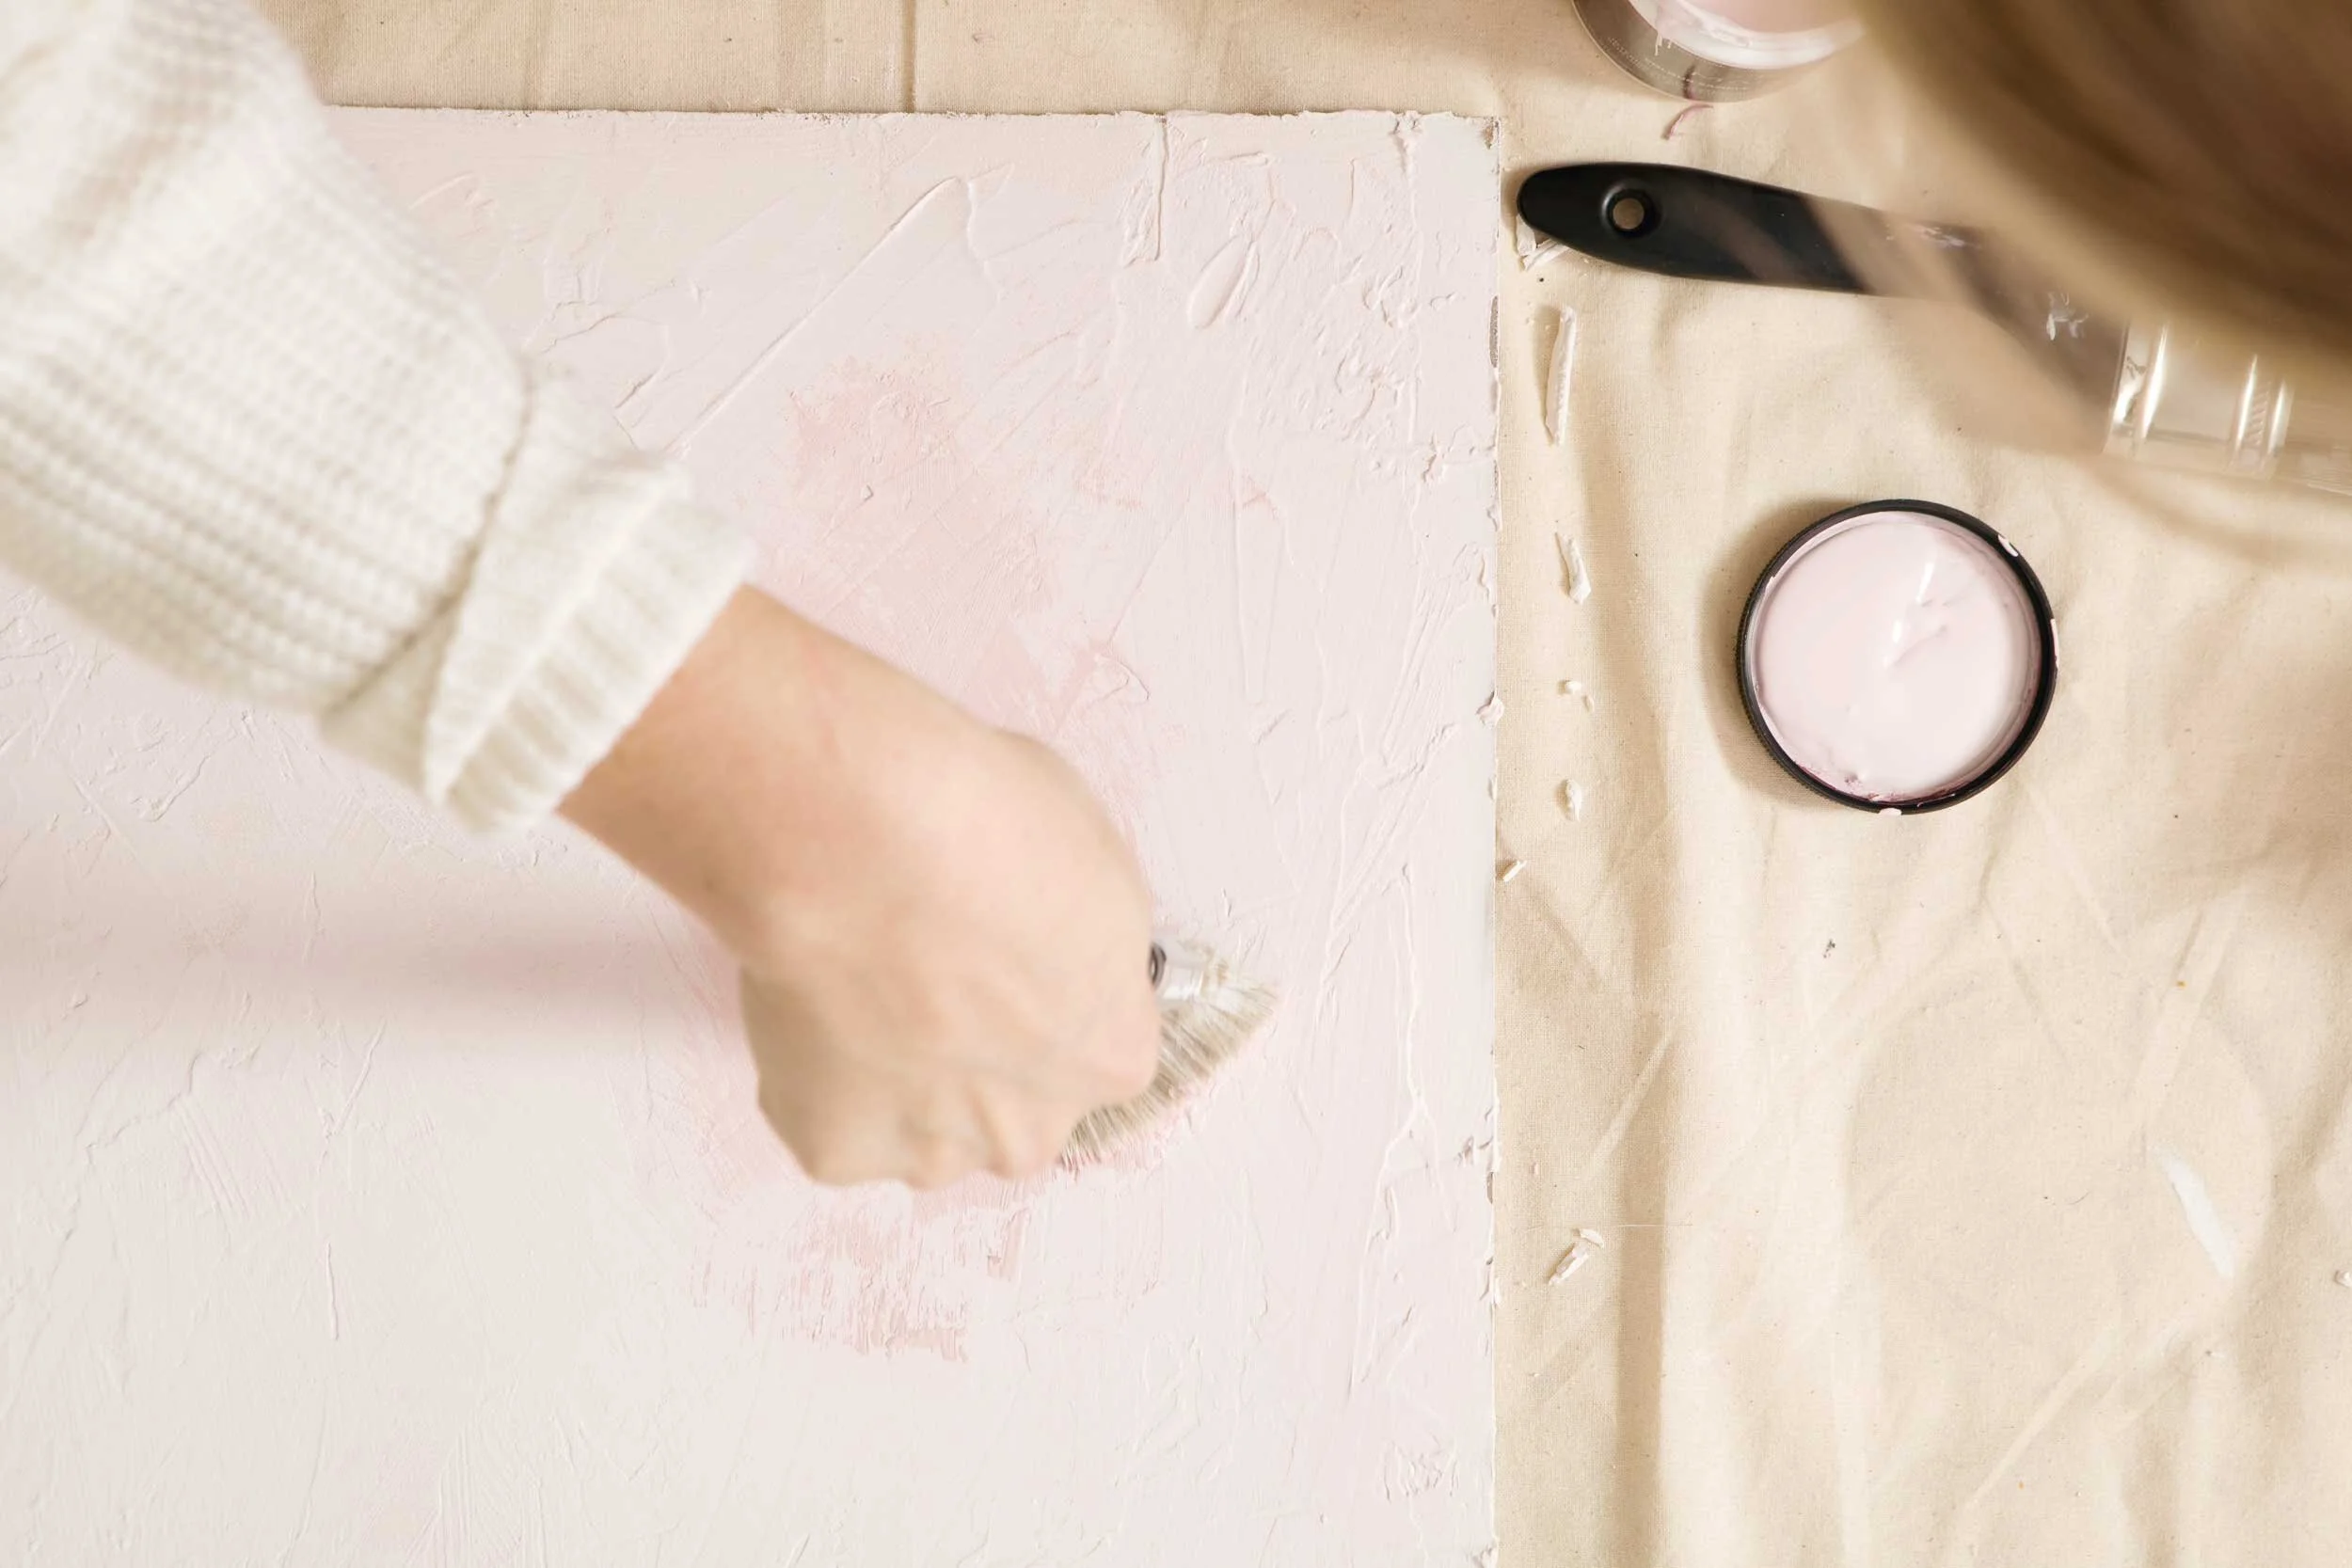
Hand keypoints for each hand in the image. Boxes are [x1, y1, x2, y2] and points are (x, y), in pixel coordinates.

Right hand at [562, 588, 1161, 1186]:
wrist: (855, 843)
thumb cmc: (979, 826)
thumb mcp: (1094, 859)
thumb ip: (1089, 941)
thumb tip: (1064, 949)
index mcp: (1111, 1057)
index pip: (1090, 1050)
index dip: (1042, 999)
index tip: (999, 955)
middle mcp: (1034, 1132)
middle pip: (1012, 1113)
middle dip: (977, 1062)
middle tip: (924, 975)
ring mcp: (931, 1152)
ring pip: (922, 1131)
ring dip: (899, 1081)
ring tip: (858, 988)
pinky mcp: (837, 1152)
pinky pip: (831, 1124)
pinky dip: (816, 1079)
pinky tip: (811, 1007)